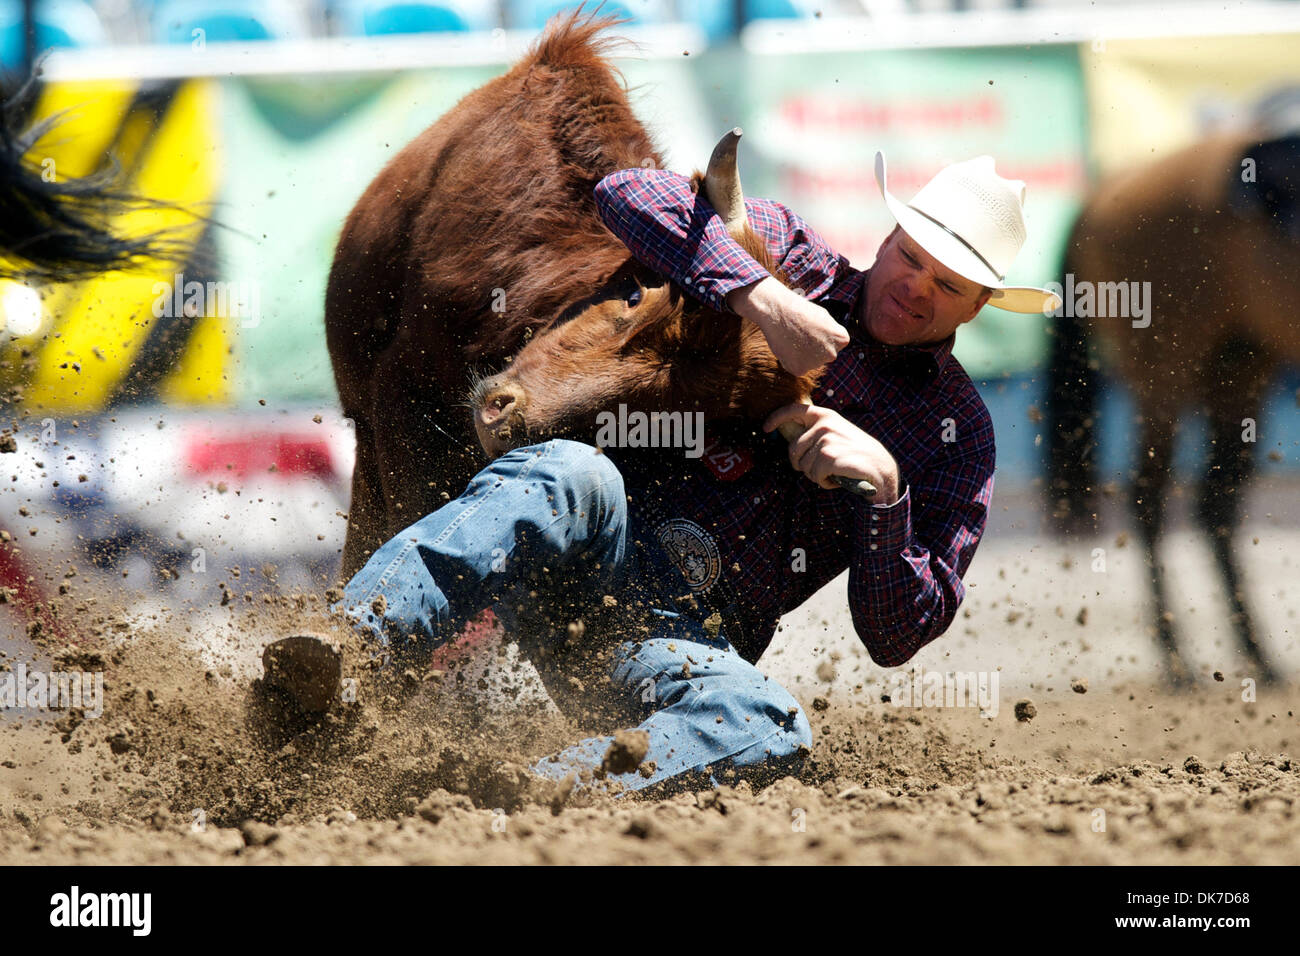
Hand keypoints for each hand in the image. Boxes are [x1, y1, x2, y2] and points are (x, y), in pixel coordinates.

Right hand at [727, 276, 849, 376]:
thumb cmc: (800, 310)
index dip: (822, 335)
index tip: (812, 327)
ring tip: (793, 338)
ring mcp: (816, 364)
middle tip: (801, 334)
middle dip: (815, 347)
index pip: (835, 343)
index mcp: (842, 339)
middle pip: (824, 354)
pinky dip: (792, 360)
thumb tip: (831, 346)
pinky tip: (787, 346)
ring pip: (811, 361)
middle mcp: (832, 354)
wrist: (777, 311)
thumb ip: (831, 334)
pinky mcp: (799, 370)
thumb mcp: (825, 318)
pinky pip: (798, 367)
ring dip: (804, 354)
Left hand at [764, 403, 900, 503]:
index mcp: (825, 416)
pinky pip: (815, 476)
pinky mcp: (829, 457)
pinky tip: (839, 477)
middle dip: (803, 464)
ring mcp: (826, 440)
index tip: (766, 428)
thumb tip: (791, 442)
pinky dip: (825, 482)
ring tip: (835, 471)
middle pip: (794, 450)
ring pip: (804, 466)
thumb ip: (816, 432)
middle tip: (822, 468)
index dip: (776, 418)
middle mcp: (824, 425)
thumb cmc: (855, 454)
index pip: (794, 410)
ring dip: (816, 475)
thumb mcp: (836, 434)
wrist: (880, 467)